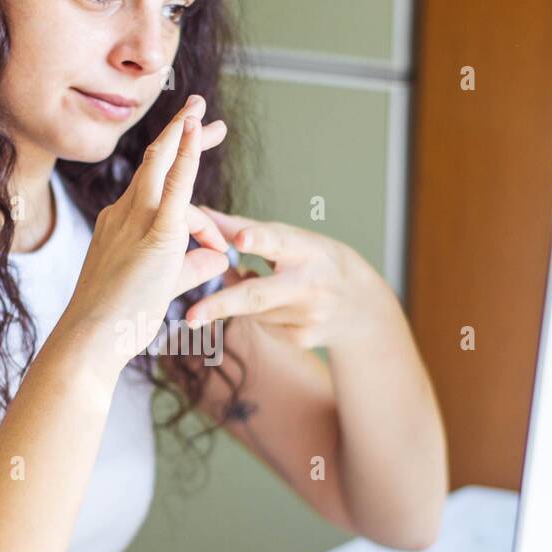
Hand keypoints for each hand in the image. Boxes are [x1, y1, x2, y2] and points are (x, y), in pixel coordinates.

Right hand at [60, 94, 231, 373]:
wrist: (90, 339)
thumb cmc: (118, 322)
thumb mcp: (163, 286)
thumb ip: (192, 267)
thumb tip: (219, 256)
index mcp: (119, 223)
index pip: (154, 190)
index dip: (178, 174)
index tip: (196, 173)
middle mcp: (123, 213)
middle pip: (154, 162)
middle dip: (180, 133)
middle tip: (202, 111)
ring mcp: (135, 220)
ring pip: (163, 166)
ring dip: (187, 137)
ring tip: (210, 120)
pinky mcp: (155, 234)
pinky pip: (176, 187)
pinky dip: (188, 157)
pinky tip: (197, 131)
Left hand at [184, 208, 391, 350]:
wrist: (361, 307)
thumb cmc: (317, 262)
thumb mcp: (293, 240)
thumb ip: (244, 228)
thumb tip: (198, 212)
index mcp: (309, 250)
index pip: (281, 241)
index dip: (260, 239)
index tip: (239, 240)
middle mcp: (310, 285)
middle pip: (257, 296)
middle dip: (221, 305)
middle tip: (190, 316)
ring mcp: (307, 317)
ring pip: (252, 311)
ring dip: (241, 300)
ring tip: (261, 282)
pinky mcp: (300, 339)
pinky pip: (262, 326)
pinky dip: (258, 315)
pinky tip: (280, 305)